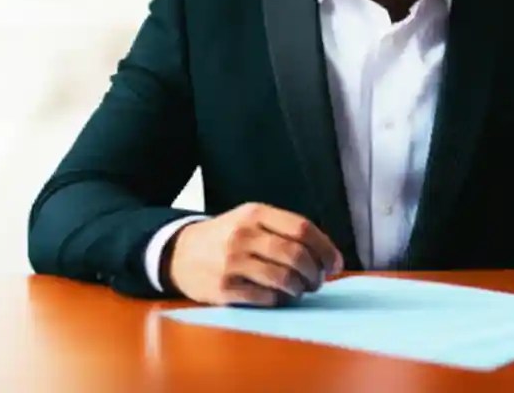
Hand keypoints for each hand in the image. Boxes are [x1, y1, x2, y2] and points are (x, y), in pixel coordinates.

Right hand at [165, 202, 343, 305]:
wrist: (179, 253)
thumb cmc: (225, 237)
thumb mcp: (250, 220)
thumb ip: (283, 231)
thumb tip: (326, 256)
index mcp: (254, 213)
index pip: (302, 228)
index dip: (325, 248)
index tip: (335, 263)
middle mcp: (243, 235)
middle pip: (295, 254)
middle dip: (315, 272)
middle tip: (318, 280)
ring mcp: (231, 262)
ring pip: (283, 278)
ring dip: (300, 288)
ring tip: (300, 289)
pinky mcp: (223, 288)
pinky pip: (265, 297)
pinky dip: (280, 299)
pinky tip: (280, 296)